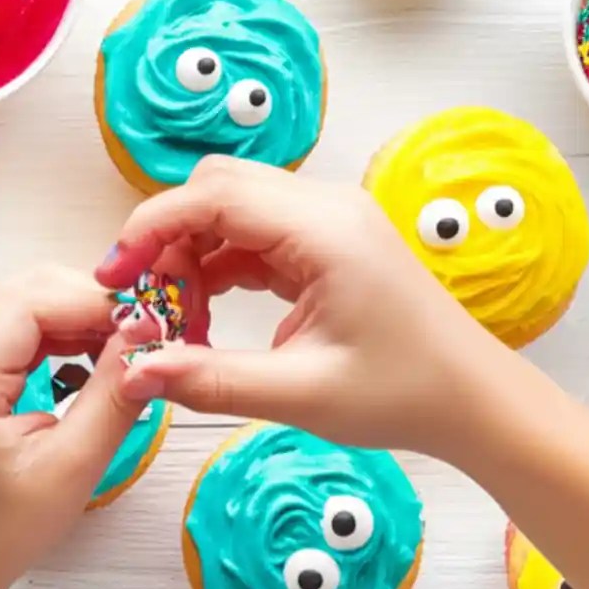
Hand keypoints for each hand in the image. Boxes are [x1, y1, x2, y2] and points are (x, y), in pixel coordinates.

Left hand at [0, 267, 145, 588]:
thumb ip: (114, 397)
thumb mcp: (71, 467)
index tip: (153, 324)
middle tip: (146, 336)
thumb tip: (150, 338)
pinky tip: (91, 359)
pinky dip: (57, 334)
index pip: (36, 301)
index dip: (100, 302)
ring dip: (78, 317)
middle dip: (93, 304)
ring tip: (126, 350)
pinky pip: (13, 329)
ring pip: (24, 304)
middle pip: (29, 292)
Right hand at [96, 156, 512, 454]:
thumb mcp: (300, 394)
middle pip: (218, 189)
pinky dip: (221, 267)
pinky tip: (209, 316)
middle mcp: (327, 208)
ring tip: (179, 320)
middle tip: (144, 300)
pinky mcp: (329, 244)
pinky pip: (256, 236)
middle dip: (167, 237)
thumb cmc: (405, 392)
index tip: (116, 275)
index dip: (150, 227)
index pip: (213, 195)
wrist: (473, 400)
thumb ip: (211, 380)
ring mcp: (330, 222)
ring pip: (234, 210)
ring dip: (193, 255)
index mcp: (325, 229)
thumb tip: (137, 371)